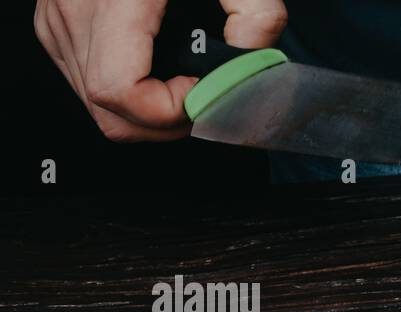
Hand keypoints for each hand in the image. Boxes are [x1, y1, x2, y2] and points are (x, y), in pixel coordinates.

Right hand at [34, 0, 287, 142]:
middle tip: (201, 94)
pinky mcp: (53, 28)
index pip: (120, 90)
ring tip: (183, 84)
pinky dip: (129, 94)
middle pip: (113, 115)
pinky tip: (156, 70)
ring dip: (149, 114)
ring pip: (100, 110)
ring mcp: (56, 22)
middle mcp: (73, 12)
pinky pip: (88, 86)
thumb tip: (251, 67)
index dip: (168, 108)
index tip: (201, 87)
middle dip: (167, 121)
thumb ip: (258, 16)